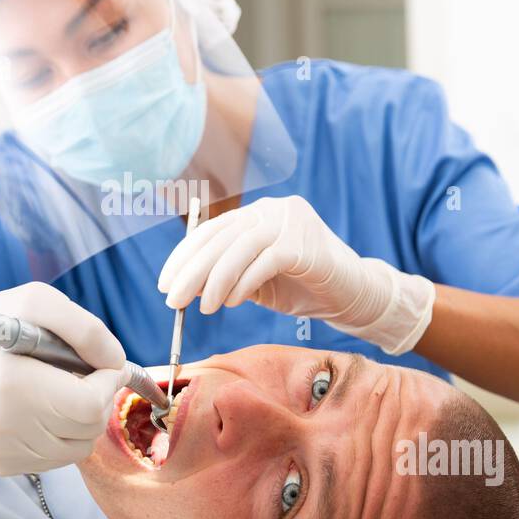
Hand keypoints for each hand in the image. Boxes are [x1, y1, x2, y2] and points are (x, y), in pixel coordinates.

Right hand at [0, 282, 125, 474]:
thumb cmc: (8, 323)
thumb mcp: (42, 302)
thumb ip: (86, 328)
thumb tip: (115, 363)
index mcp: (11, 383)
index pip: (89, 405)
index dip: (108, 383)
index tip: (107, 365)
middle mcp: (2, 423)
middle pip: (88, 429)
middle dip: (99, 399)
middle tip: (86, 376)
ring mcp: (0, 448)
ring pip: (78, 449)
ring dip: (84, 420)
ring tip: (63, 391)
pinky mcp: (1, 463)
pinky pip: (58, 460)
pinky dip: (64, 437)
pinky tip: (47, 411)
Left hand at [158, 196, 434, 354]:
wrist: (354, 296)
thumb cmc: (303, 288)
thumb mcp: (254, 280)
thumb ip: (224, 276)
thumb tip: (183, 285)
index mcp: (259, 213)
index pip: (211, 230)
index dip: (183, 256)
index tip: (164, 283)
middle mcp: (274, 209)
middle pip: (221, 237)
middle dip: (192, 271)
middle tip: (172, 300)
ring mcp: (292, 222)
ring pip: (240, 248)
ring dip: (216, 281)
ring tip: (204, 309)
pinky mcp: (305, 243)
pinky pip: (265, 262)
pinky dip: (244, 283)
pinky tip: (233, 302)